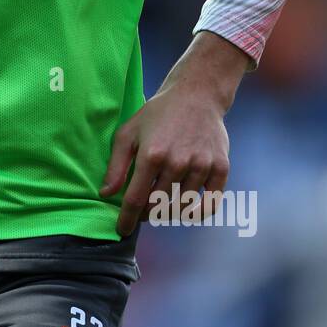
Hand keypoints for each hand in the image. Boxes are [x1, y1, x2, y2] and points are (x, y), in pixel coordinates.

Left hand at [99, 83, 231, 236]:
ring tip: (161, 205)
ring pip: (181, 207)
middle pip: (158, 207)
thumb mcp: (128, 133)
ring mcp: (201, 166)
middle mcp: (177, 163)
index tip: (122, 231)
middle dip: (146, 215)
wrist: (196, 95)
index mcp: (151, 155)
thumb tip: (106, 194)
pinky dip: (197, 213)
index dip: (127, 220)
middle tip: (141, 212)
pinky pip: (210, 204)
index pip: (135, 200)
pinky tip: (187, 210)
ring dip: (169, 212)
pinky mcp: (220, 168)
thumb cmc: (157, 114)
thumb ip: (116, 166)